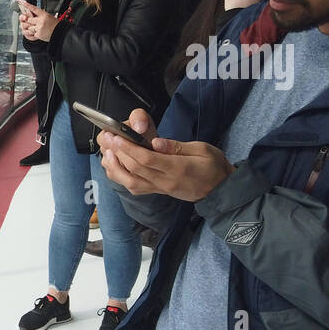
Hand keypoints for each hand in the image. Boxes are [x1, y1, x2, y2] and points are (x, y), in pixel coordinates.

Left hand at [18, 0, 57, 41]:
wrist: (59, 32)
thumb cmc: (55, 25)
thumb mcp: (49, 16)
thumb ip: (40, 15)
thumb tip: (32, 14)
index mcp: (44, 15)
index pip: (34, 9)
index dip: (27, 5)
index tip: (21, 2)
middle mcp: (41, 21)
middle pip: (28, 19)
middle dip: (28, 21)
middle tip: (31, 22)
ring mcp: (39, 28)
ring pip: (29, 27)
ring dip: (31, 28)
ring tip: (38, 28)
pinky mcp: (38, 34)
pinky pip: (31, 34)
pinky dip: (33, 34)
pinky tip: (39, 32)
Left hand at [98, 112, 234, 201]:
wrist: (220, 189)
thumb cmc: (213, 166)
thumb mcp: (202, 149)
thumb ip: (177, 147)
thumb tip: (155, 142)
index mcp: (178, 169)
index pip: (147, 159)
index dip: (129, 148)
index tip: (117, 137)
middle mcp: (166, 182)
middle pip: (135, 169)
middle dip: (118, 153)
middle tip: (107, 139)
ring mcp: (160, 189)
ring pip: (131, 182)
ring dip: (116, 168)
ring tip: (107, 153)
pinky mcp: (158, 192)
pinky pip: (135, 187)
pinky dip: (122, 177)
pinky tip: (114, 166)